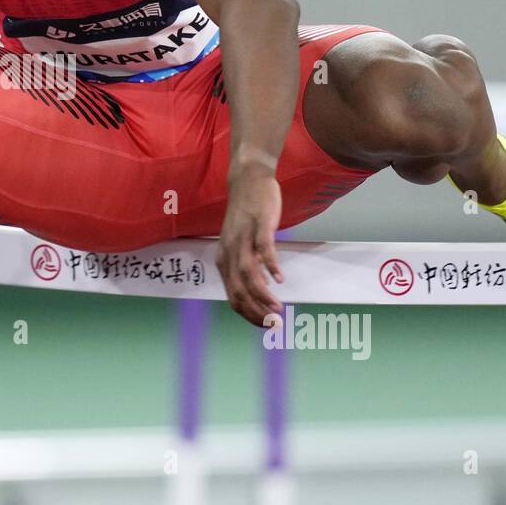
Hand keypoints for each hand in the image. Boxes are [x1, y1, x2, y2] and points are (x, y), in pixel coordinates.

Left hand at [216, 165, 284, 325]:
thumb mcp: (241, 244)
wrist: (248, 179)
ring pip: (249, 274)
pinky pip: (263, 249)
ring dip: (263, 295)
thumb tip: (261, 289)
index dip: (248, 315)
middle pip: (239, 290)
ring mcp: (243, 237)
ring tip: (278, 308)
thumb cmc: (246, 214)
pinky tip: (280, 279)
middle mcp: (230, 251)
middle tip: (274, 323)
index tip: (266, 325)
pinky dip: (271, 266)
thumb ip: (248, 264)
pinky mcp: (258, 224)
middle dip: (256, 311)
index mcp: (224, 259)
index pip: (233, 296)